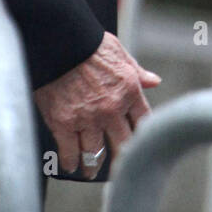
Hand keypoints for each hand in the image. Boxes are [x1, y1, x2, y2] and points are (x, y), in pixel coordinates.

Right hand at [34, 32, 160, 178]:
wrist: (58, 39)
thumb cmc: (88, 42)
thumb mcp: (119, 53)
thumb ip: (137, 71)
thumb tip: (154, 81)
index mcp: (129, 91)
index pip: (143, 124)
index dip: (141, 137)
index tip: (138, 146)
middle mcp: (111, 109)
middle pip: (122, 145)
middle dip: (120, 159)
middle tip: (116, 169)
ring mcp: (87, 118)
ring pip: (94, 153)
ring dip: (92, 166)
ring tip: (89, 171)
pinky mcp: (63, 122)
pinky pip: (69, 152)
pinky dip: (70, 161)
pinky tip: (70, 164)